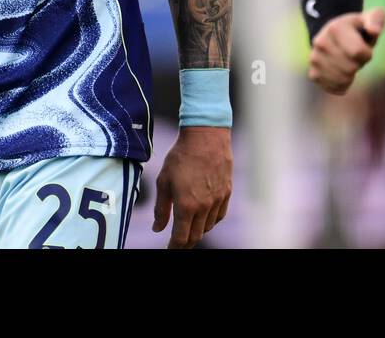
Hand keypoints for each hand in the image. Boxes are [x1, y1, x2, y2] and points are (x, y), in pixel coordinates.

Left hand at [152, 125, 231, 247]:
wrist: (206, 136)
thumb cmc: (181, 156)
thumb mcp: (163, 181)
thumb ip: (161, 208)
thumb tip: (157, 228)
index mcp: (186, 206)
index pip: (181, 238)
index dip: (174, 247)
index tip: (169, 248)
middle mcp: (204, 207)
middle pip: (196, 236)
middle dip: (185, 242)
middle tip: (178, 242)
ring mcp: (217, 200)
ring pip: (208, 227)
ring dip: (198, 231)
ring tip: (189, 228)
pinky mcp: (227, 192)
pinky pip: (220, 215)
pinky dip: (211, 221)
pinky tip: (204, 217)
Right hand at [307, 6, 384, 95]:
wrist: (335, 35)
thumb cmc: (359, 28)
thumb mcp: (371, 17)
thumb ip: (377, 20)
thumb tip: (374, 31)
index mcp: (335, 28)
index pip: (358, 52)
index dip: (367, 53)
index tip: (364, 46)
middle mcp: (320, 43)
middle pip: (350, 68)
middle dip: (359, 64)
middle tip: (355, 55)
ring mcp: (314, 59)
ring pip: (342, 80)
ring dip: (351, 75)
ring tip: (348, 62)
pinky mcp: (313, 74)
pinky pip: (334, 88)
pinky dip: (343, 85)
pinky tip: (343, 73)